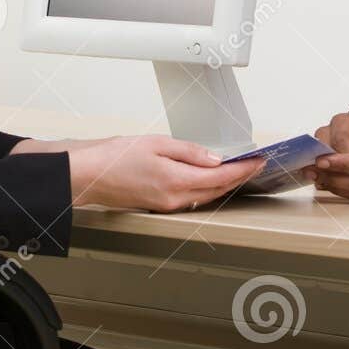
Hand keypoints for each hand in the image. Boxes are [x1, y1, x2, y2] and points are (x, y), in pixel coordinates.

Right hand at [68, 135, 265, 212]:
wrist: (90, 175)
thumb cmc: (116, 156)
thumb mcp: (156, 143)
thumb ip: (189, 151)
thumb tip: (216, 159)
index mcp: (175, 180)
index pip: (221, 177)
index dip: (243, 169)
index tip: (258, 161)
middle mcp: (174, 198)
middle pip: (218, 190)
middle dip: (239, 177)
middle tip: (255, 163)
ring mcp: (168, 205)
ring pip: (206, 196)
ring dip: (224, 184)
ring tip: (239, 169)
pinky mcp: (161, 206)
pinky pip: (193, 198)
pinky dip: (207, 188)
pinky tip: (211, 179)